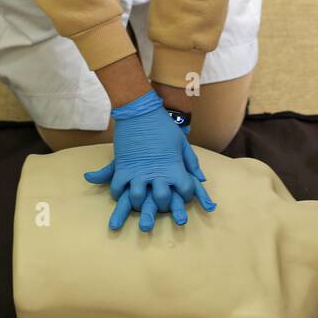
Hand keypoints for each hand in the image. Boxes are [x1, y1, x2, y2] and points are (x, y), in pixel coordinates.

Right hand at [84, 90, 215, 231]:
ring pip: (137, 198)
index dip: (186, 196)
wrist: (140, 112)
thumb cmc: (163, 126)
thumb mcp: (182, 143)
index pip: (185, 191)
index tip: (182, 195)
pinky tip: (121, 193)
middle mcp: (156, 173)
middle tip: (160, 202)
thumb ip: (191, 162)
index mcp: (174, 167)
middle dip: (163, 205)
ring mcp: (137, 171)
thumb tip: (200, 179)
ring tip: (140, 202)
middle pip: (162, 200)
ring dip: (139, 203)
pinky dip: (117, 194)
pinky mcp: (122, 167)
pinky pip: (117, 188)